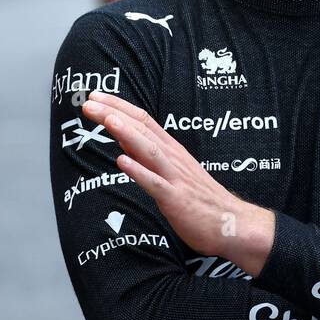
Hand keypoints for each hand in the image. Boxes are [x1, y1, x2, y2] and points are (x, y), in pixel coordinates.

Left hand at [81, 91, 274, 274]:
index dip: (118, 106)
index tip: (95, 96)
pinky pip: (155, 184)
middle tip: (89, 101)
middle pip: (142, 129)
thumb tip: (123, 140)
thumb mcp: (172, 171)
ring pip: (149, 150)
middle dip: (114, 114)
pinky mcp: (176, 199)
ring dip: (128, 133)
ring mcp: (175, 177)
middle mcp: (173, 158)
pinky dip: (139, 171)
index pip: (143, 120)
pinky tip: (122, 161)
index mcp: (172, 150)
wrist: (230, 223)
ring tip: (108, 120)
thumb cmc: (200, 200)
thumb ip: (148, 156)